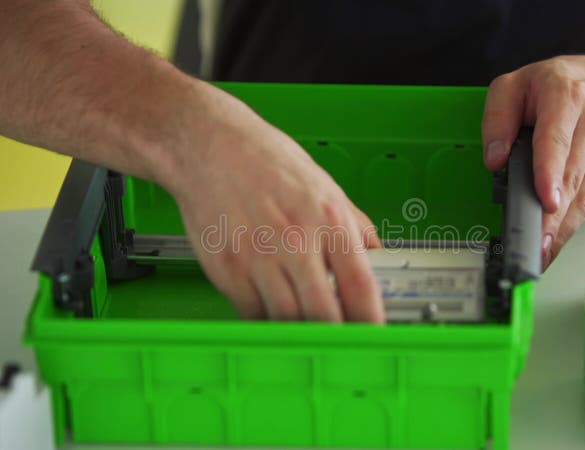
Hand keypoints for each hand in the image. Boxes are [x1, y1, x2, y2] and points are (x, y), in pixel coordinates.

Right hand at [161, 83, 383, 321]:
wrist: (208, 147)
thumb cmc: (266, 162)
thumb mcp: (325, 185)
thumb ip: (353, 224)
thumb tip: (376, 255)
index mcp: (329, 220)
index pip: (361, 285)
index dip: (372, 320)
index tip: (374, 335)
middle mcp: (296, 242)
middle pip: (325, 314)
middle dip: (336, 336)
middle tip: (340, 342)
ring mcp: (259, 259)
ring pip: (288, 320)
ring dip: (300, 332)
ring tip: (307, 329)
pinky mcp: (228, 271)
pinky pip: (253, 315)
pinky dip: (266, 322)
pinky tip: (273, 313)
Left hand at [482, 55, 584, 268]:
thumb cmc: (565, 84)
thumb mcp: (518, 83)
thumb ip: (497, 117)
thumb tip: (494, 158)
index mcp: (566, 98)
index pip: (556, 140)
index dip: (550, 173)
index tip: (547, 200)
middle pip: (570, 176)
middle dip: (552, 215)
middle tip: (535, 243)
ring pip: (584, 195)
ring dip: (563, 228)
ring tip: (542, 252)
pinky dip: (572, 224)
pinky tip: (555, 241)